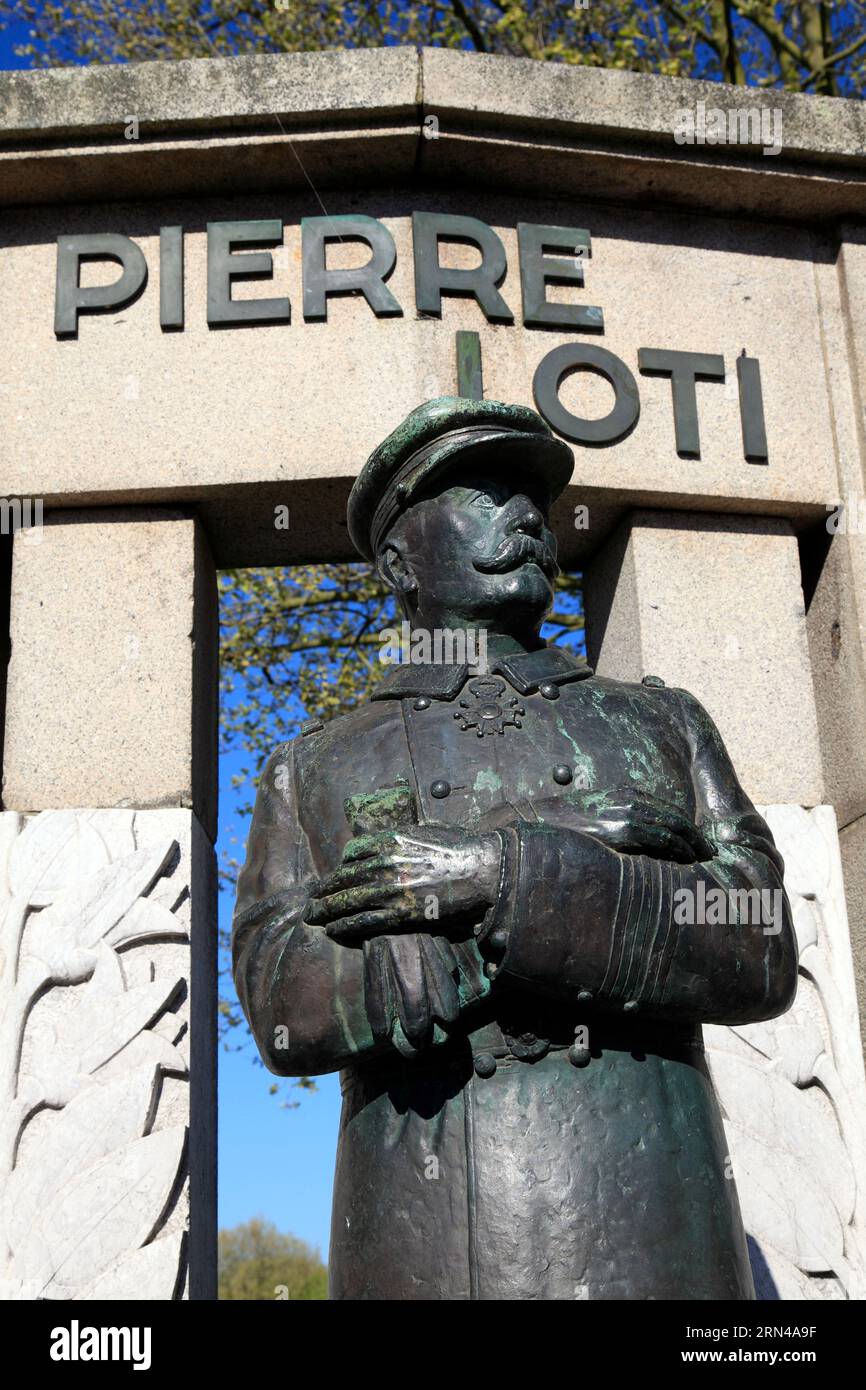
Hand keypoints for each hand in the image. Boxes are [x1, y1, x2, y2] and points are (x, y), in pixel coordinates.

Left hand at [305, 825, 501, 943]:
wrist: (481, 869)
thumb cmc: (459, 848)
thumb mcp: (426, 830)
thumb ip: (403, 835)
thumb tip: (390, 839)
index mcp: (390, 840)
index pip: (353, 852)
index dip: (341, 865)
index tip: (336, 873)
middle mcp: (385, 863)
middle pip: (344, 878)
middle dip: (323, 891)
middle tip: (308, 900)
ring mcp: (392, 890)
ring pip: (348, 901)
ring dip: (326, 910)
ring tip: (312, 915)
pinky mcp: (402, 913)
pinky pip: (364, 921)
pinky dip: (344, 926)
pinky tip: (332, 929)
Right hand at [569, 788, 713, 863]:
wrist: (543, 821)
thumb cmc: (568, 824)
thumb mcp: (599, 814)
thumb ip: (621, 821)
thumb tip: (643, 843)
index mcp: (627, 794)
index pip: (669, 810)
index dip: (688, 827)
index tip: (699, 842)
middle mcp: (631, 800)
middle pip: (677, 817)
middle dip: (697, 836)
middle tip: (711, 852)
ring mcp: (628, 813)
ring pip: (674, 827)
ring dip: (693, 844)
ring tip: (704, 859)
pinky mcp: (622, 830)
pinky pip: (661, 839)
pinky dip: (679, 849)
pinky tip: (687, 860)